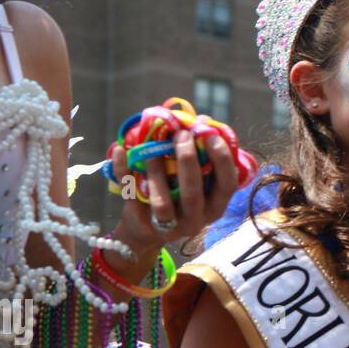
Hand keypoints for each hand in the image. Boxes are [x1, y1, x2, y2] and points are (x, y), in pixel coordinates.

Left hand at [107, 129, 238, 280]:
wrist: (147, 227)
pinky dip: (124, 172)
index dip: (222, 160)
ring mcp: (167, 225)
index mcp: (215, 206)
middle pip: (193, 194)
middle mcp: (195, 220)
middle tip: (182, 134)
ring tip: (153, 146)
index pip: (227, 185)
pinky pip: (130, 197)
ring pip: (161, 203)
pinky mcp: (141, 222)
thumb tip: (201, 120)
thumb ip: (203, 155)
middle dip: (188, 161)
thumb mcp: (198, 181)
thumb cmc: (180, 194)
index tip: (211, 135)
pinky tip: (121, 151)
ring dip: (156, 171)